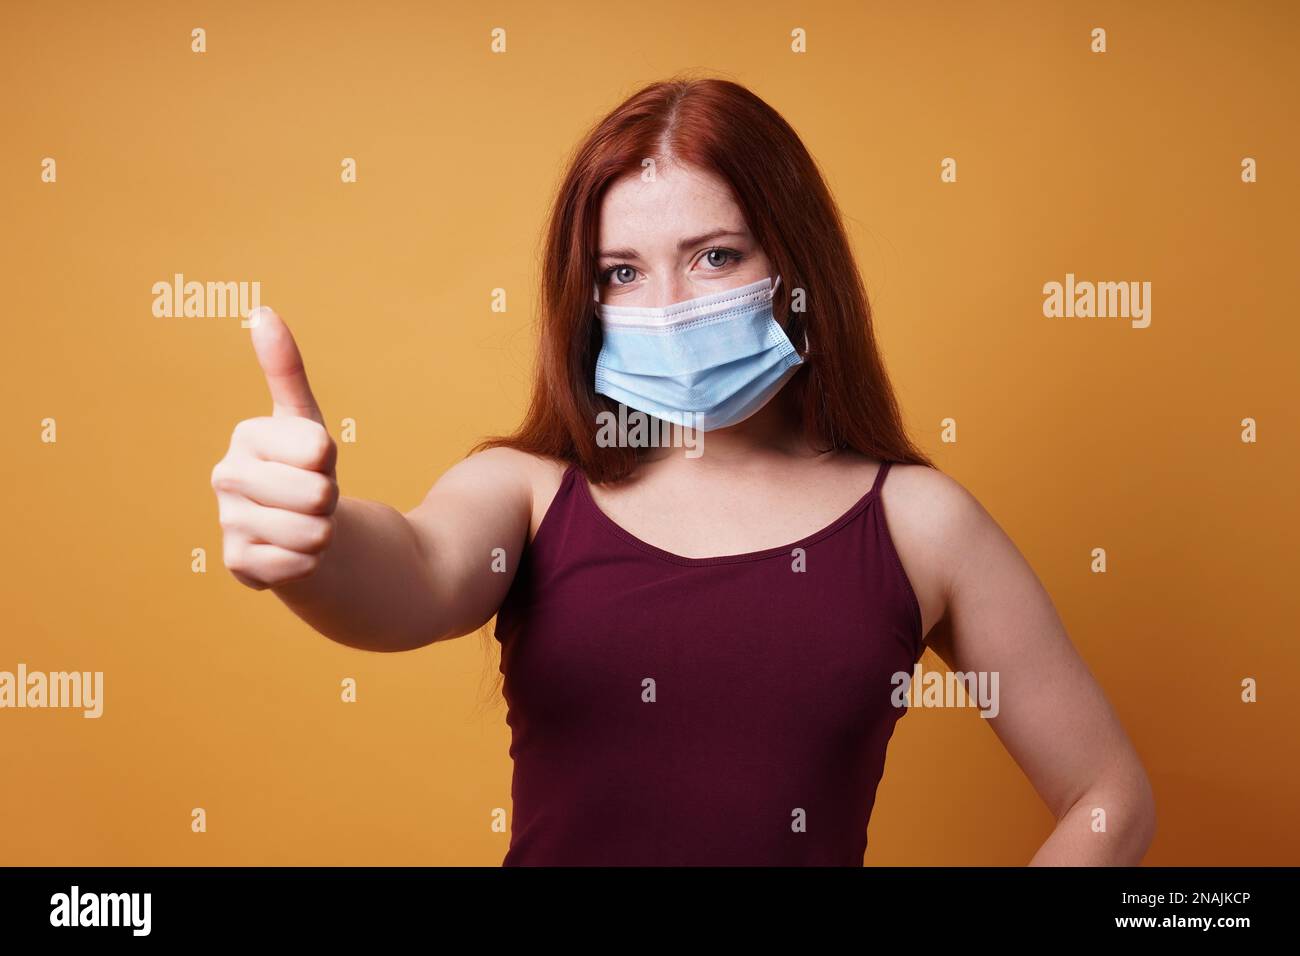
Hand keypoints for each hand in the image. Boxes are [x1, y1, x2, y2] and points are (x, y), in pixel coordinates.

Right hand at [210, 307, 339, 589]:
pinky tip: (292, 551)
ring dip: (322, 533)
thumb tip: (262, 312)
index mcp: (246, 436)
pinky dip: (309, 561)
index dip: (330, 462)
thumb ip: (285, 370)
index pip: (319, 450)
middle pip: (317, 495)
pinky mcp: (238, 563)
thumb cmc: (305, 470)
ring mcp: (228, 522)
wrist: (300, 529)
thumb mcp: (305, 420)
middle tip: (313, 498)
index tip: (315, 463)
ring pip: (312, 532)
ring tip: (305, 523)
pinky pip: (299, 564)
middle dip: (329, 500)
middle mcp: (226, 477)